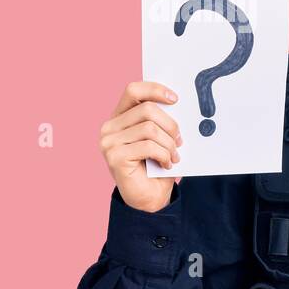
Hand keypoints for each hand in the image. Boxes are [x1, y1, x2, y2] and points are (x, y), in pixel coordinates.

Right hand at [100, 81, 183, 212]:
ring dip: (169, 144)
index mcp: (120, 117)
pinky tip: (166, 165)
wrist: (148, 198)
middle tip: (180, 141)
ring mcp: (109, 142)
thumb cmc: (156, 166)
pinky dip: (164, 155)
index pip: (133, 90)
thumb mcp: (161, 138)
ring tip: (174, 156)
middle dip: (171, 125)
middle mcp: (109, 127)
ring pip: (150, 129)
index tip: (176, 99)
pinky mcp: (114, 157)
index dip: (155, 89)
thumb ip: (162, 121)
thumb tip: (179, 104)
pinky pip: (148, 147)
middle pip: (147, 110)